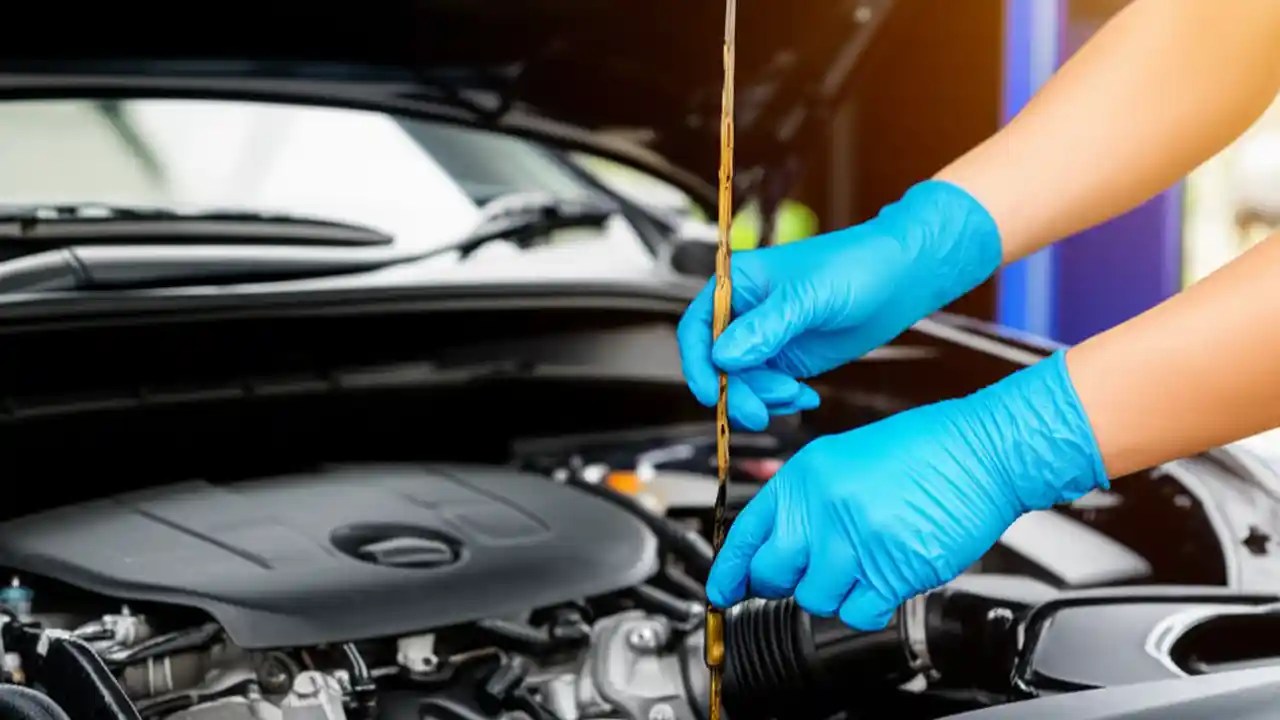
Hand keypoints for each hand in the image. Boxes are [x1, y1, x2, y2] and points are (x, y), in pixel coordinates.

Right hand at [678, 180, 1000, 429]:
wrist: (903, 277)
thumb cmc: (857, 267)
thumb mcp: (809, 297)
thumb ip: (766, 327)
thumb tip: (723, 357)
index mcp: (737, 285)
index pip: (697, 328)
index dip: (698, 364)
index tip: (712, 395)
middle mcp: (745, 313)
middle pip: (717, 364)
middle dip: (736, 391)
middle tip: (761, 414)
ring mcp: (765, 338)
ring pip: (742, 382)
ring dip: (763, 398)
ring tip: (797, 396)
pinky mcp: (788, 359)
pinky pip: (769, 389)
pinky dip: (783, 400)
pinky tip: (808, 398)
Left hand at [705, 351, 1107, 629]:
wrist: (983, 451)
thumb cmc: (926, 449)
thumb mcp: (845, 456)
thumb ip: (807, 498)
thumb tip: (780, 540)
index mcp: (804, 475)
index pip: (746, 533)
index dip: (729, 569)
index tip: (722, 589)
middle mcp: (822, 508)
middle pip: (772, 573)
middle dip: (782, 582)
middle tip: (805, 574)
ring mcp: (855, 542)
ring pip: (813, 598)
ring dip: (832, 592)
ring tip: (860, 564)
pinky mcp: (891, 572)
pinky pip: (857, 613)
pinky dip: (866, 607)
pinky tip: (881, 581)